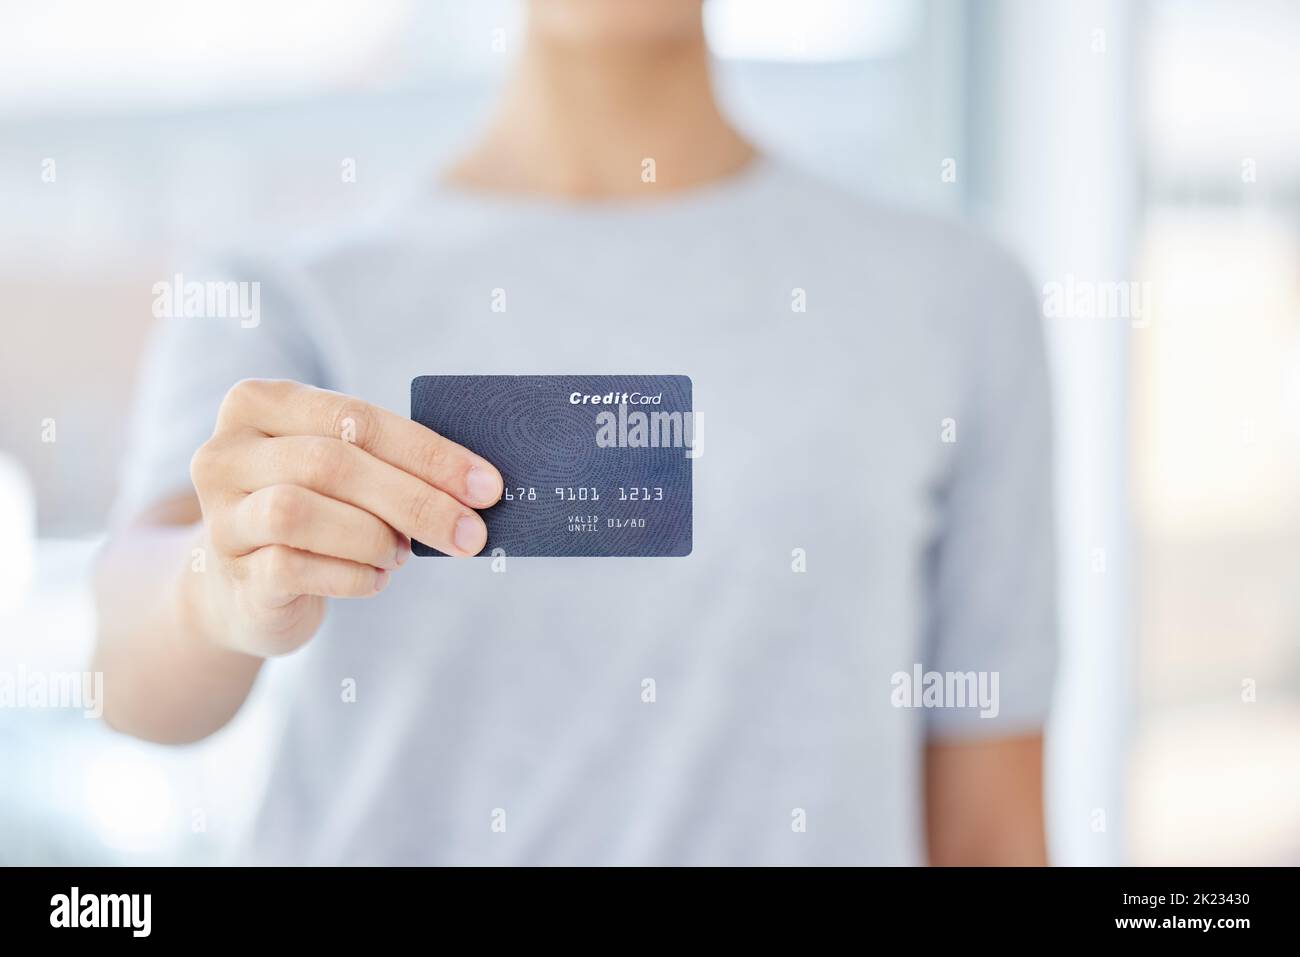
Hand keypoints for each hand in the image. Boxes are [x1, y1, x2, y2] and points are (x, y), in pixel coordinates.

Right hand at [186, 378, 502, 655]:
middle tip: (470, 533)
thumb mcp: (344, 471)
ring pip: (299, 512)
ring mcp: (221, 514)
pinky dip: (351, 575)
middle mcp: (226, 451)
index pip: (355, 418)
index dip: (428, 454)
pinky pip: (292, 566)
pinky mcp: (230, 572)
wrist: (246, 589)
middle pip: (331, 463)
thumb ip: (390, 461)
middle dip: (416, 500)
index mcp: (260, 403)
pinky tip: (374, 579)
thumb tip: (478, 484)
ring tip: (400, 555)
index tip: (488, 487)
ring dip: (372, 537)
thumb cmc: (317, 513)